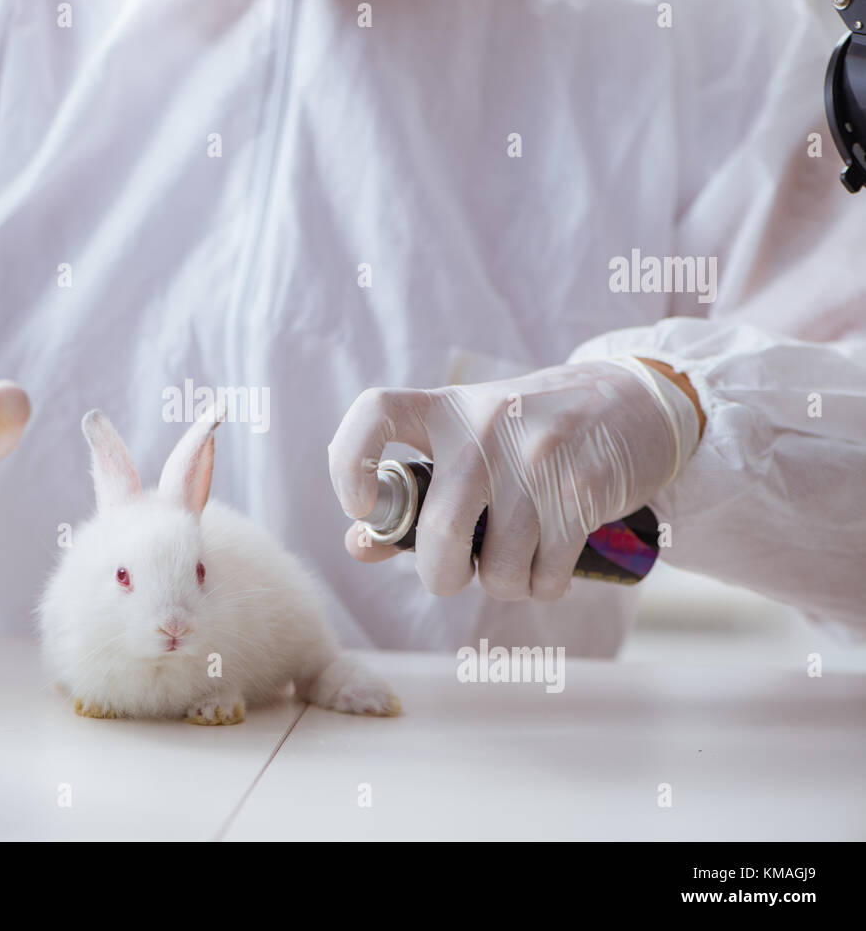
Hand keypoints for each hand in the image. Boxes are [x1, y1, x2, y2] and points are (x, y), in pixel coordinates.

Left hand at [327, 358, 699, 600]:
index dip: (349, 465)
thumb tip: (358, 547)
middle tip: (455, 574)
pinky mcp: (583, 489)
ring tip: (516, 560)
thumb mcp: (469, 443)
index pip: (376, 413)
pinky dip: (542, 586)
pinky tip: (549, 563)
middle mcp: (487, 424)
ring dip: (504, 584)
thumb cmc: (532, 434)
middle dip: (442, 575)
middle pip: (441, 530)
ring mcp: (538, 455)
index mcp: (445, 408)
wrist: (636, 401)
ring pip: (498, 567)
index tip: (362, 508)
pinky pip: (544, 575)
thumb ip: (413, 495)